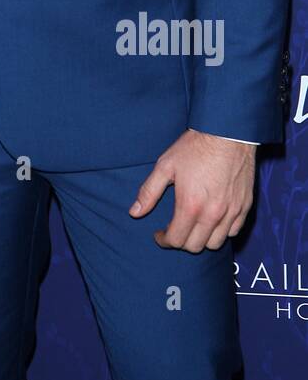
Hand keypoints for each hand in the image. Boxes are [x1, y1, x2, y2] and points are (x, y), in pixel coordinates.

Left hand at [128, 128, 255, 251]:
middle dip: (181, 241)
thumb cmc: (194, 147)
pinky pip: (233, 231)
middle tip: (174, 230)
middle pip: (195, 246)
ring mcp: (231, 212)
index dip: (164, 240)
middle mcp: (212, 214)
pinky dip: (221, 231)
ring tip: (193, 226)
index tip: (159, 234)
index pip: (176, 240)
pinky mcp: (245, 207)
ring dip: (201, 239)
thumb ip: (148, 192)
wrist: (227, 133)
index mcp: (190, 205)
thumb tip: (134, 212)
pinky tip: (212, 220)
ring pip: (215, 243)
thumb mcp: (165, 166)